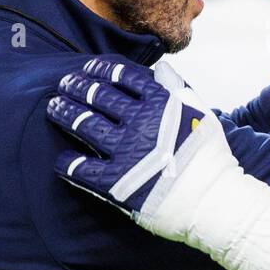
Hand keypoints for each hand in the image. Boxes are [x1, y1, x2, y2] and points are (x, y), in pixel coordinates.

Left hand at [48, 57, 208, 220]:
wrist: (214, 200)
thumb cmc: (209, 156)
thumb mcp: (201, 112)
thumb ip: (178, 88)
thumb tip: (160, 69)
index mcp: (161, 103)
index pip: (121, 75)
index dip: (100, 69)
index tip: (88, 69)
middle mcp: (140, 122)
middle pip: (96, 95)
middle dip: (76, 86)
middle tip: (65, 85)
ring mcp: (126, 152)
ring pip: (83, 124)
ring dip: (64, 113)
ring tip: (55, 108)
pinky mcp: (116, 182)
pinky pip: (81, 169)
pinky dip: (68, 163)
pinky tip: (63, 160)